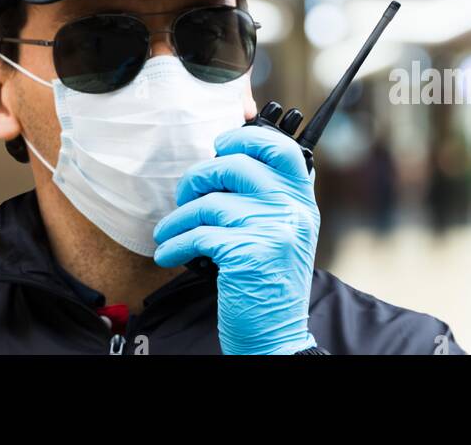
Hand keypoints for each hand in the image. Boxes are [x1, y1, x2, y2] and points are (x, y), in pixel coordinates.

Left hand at [152, 126, 319, 354]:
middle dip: (197, 178)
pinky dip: (175, 243)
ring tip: (168, 232)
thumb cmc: (271, 280)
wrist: (276, 332)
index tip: (220, 146)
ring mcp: (272, 229)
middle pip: (234, 166)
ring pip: (209, 203)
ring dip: (178, 219)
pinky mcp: (248, 253)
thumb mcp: (285, 232)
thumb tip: (224, 163)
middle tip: (186, 196)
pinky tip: (169, 253)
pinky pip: (198, 234)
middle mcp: (292, 210)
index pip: (280, 148)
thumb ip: (269, 198)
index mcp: (302, 200)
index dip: (245, 138)